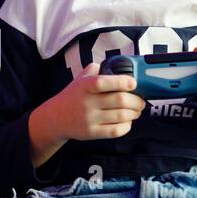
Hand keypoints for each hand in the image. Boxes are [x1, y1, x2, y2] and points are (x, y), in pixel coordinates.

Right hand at [28, 62, 145, 166]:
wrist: (55, 118)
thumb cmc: (73, 96)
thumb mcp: (80, 78)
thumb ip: (96, 69)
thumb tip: (118, 65)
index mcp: (85, 86)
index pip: (104, 82)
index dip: (122, 82)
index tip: (133, 83)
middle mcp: (87, 102)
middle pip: (119, 100)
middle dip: (136, 101)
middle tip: (141, 101)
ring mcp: (89, 119)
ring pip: (121, 116)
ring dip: (134, 113)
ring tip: (137, 110)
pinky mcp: (92, 132)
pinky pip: (115, 131)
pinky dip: (127, 126)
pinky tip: (128, 121)